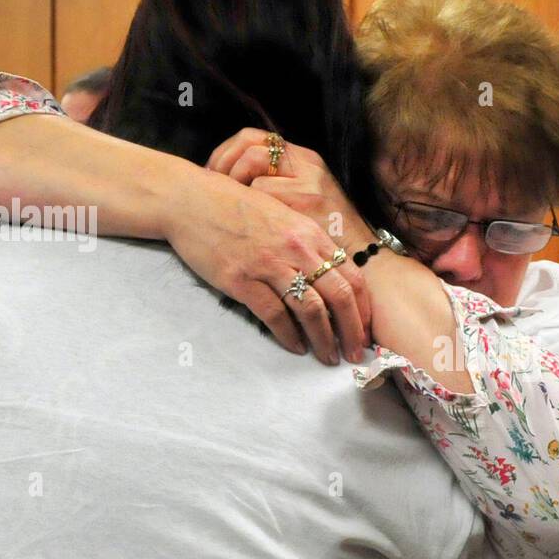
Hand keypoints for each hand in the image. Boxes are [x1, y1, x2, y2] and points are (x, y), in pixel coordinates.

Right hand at [166, 164, 370, 364]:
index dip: (364, 309)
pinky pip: (274, 314)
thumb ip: (307, 244)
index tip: (367, 331)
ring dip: (324, 339)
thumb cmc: (236, 207)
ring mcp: (269, 264)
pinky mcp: (242, 279)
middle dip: (352, 331)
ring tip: (328, 357)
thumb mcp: (283, 217)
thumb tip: (329, 276)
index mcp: (310, 234)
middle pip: (338, 296)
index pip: (352, 276)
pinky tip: (295, 348)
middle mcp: (296, 249)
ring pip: (311, 310)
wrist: (191, 200)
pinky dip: (288, 335)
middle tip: (355, 354)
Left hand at [207, 128, 372, 251]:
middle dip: (223, 162)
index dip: (227, 153)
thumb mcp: (305, 204)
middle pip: (249, 142)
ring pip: (252, 163)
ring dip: (234, 182)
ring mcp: (307, 178)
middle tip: (212, 185)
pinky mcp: (306, 198)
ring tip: (229, 204)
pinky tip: (245, 220)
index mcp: (304, 159)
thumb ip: (278, 187)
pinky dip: (249, 204)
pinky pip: (261, 190)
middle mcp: (306, 162)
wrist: (363, 261)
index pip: (254, 137)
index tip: (213, 174)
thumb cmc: (328, 239)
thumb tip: (236, 184)